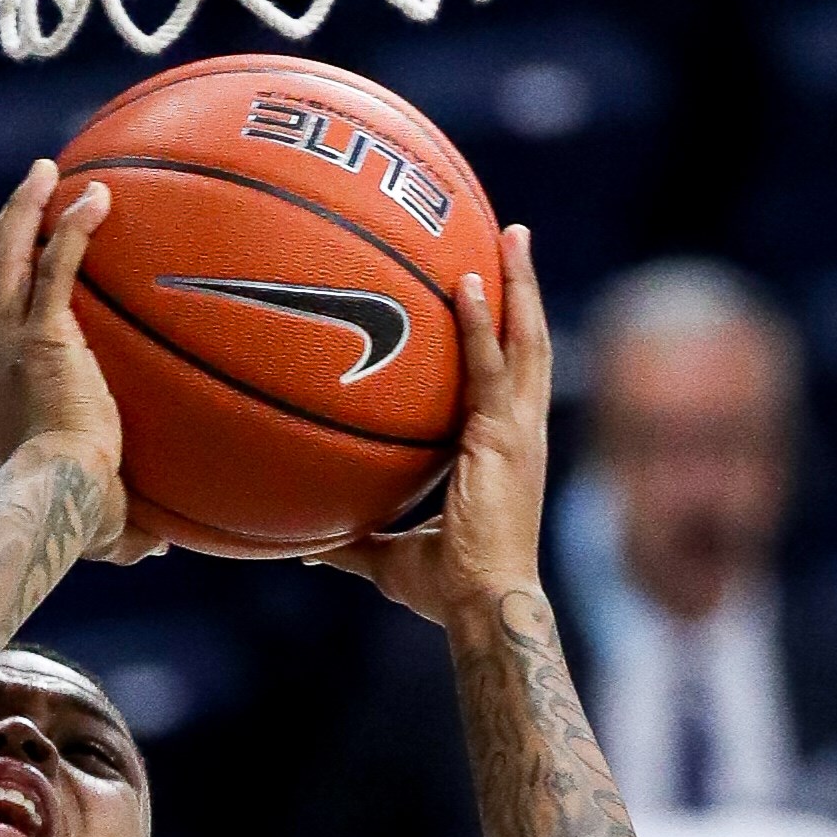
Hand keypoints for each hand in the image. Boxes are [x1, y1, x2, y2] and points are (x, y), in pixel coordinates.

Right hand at [0, 161, 153, 562]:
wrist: (57, 503)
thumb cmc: (74, 523)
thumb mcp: (99, 524)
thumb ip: (123, 529)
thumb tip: (154, 551)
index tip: (19, 274)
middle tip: (24, 198)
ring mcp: (7, 347)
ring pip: (1, 260)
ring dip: (20, 211)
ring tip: (44, 172)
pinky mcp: (40, 337)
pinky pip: (54, 266)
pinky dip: (72, 226)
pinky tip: (97, 194)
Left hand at [316, 225, 551, 624]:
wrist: (480, 602)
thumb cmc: (445, 588)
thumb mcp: (389, 557)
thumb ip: (354, 541)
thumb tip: (309, 548)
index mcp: (503, 447)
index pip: (507, 374)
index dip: (505, 332)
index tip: (494, 290)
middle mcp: (519, 429)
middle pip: (527, 342)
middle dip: (524, 287)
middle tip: (513, 236)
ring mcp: (517, 429)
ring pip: (523, 340)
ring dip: (518, 284)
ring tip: (510, 234)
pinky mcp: (503, 437)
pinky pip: (488, 367)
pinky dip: (480, 324)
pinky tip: (468, 283)